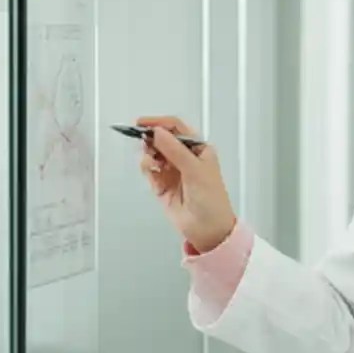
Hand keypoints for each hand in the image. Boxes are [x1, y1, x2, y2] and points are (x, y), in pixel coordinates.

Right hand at [136, 116, 236, 253]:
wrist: (207, 228)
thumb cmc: (211, 199)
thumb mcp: (195, 170)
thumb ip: (175, 150)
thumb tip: (158, 132)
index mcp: (199, 149)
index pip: (177, 128)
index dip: (159, 123)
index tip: (142, 124)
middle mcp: (185, 157)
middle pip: (162, 139)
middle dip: (151, 139)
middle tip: (146, 144)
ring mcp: (172, 170)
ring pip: (153, 153)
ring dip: (149, 154)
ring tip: (152, 163)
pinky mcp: (162, 184)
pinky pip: (149, 169)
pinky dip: (147, 167)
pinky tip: (151, 170)